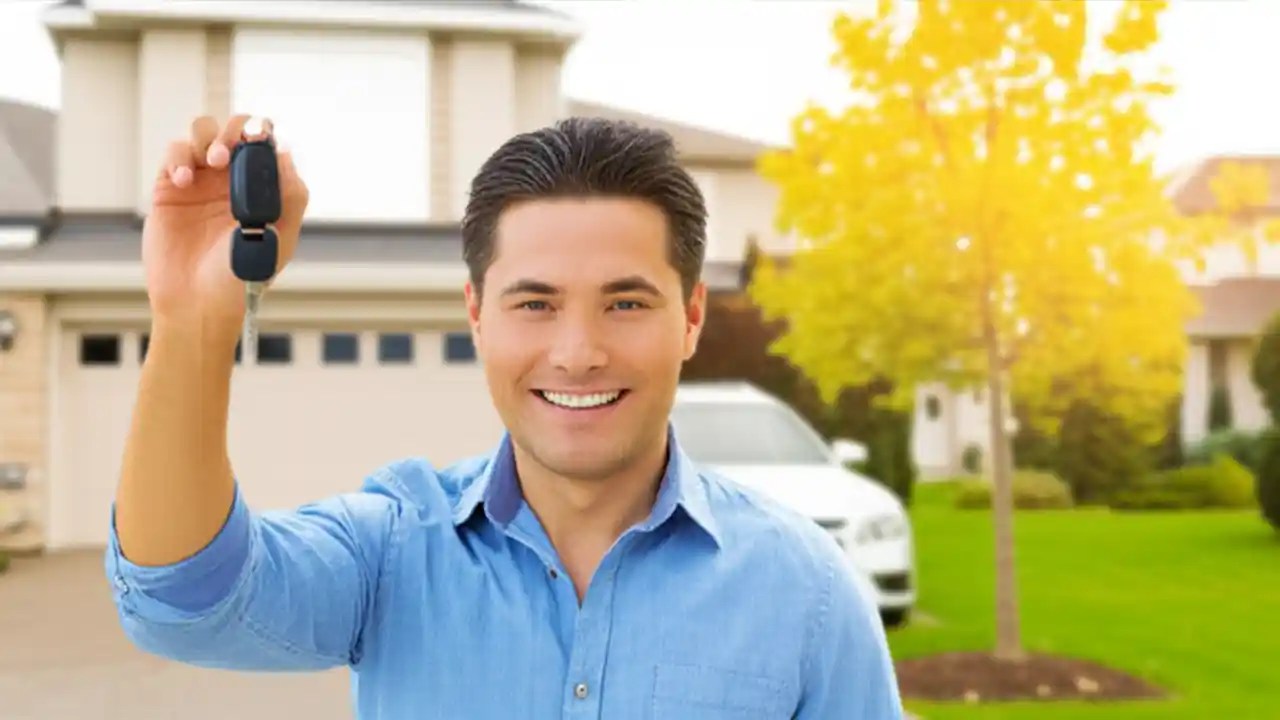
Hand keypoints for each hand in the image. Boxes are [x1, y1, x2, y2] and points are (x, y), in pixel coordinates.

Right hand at [142, 114, 308, 339]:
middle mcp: (233, 179)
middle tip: (228, 155)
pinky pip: (174, 154)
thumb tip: (286, 153)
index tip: (257, 140)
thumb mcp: (279, 239)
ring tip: (210, 164)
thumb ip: (290, 197)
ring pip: (202, 132)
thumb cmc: (242, 277)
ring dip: (207, 138)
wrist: (198, 303)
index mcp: (263, 188)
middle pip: (234, 128)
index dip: (262, 132)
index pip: (266, 142)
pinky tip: (182, 180)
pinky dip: (178, 157)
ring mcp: (201, 181)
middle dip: (233, 130)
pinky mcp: (169, 187)